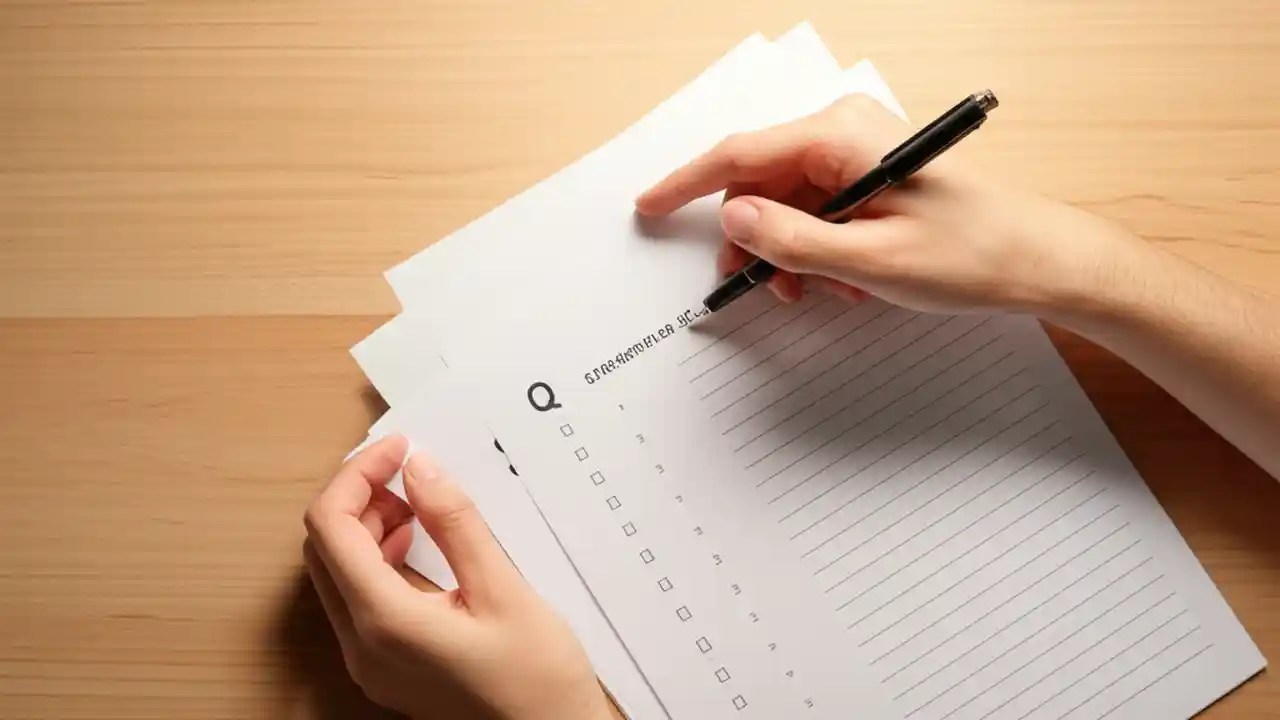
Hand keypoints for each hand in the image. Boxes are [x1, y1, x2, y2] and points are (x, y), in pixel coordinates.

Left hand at [303, 435, 610, 719]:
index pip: (331, 526)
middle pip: (324, 547)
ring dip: (366, 528)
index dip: (357, 474)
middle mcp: (362, 645)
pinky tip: (416, 547)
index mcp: (384, 622)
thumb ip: (455, 523)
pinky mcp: (385, 667)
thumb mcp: (503, 589)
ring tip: (419, 508)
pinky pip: (357, 600)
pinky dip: (375, 560)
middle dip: (359, 498)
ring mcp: (369, 661)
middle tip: (410, 473)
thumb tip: (420, 469)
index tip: (399, 450)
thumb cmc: (537, 682)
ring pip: (336, 573)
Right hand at [636, 93, 1131, 315]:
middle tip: (761, 289)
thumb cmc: (972, 254)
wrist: (1039, 260)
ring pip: (787, 203)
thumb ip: (793, 241)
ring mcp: (859, 154)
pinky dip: (818, 249)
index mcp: (841, 136)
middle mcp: (846, 133)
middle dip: (754, 239)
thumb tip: (733, 221)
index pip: (740, 154)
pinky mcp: (872, 177)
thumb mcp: (871, 262)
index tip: (647, 206)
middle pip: (760, 182)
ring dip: (791, 253)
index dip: (686, 184)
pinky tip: (846, 281)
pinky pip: (818, 210)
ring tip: (823, 293)